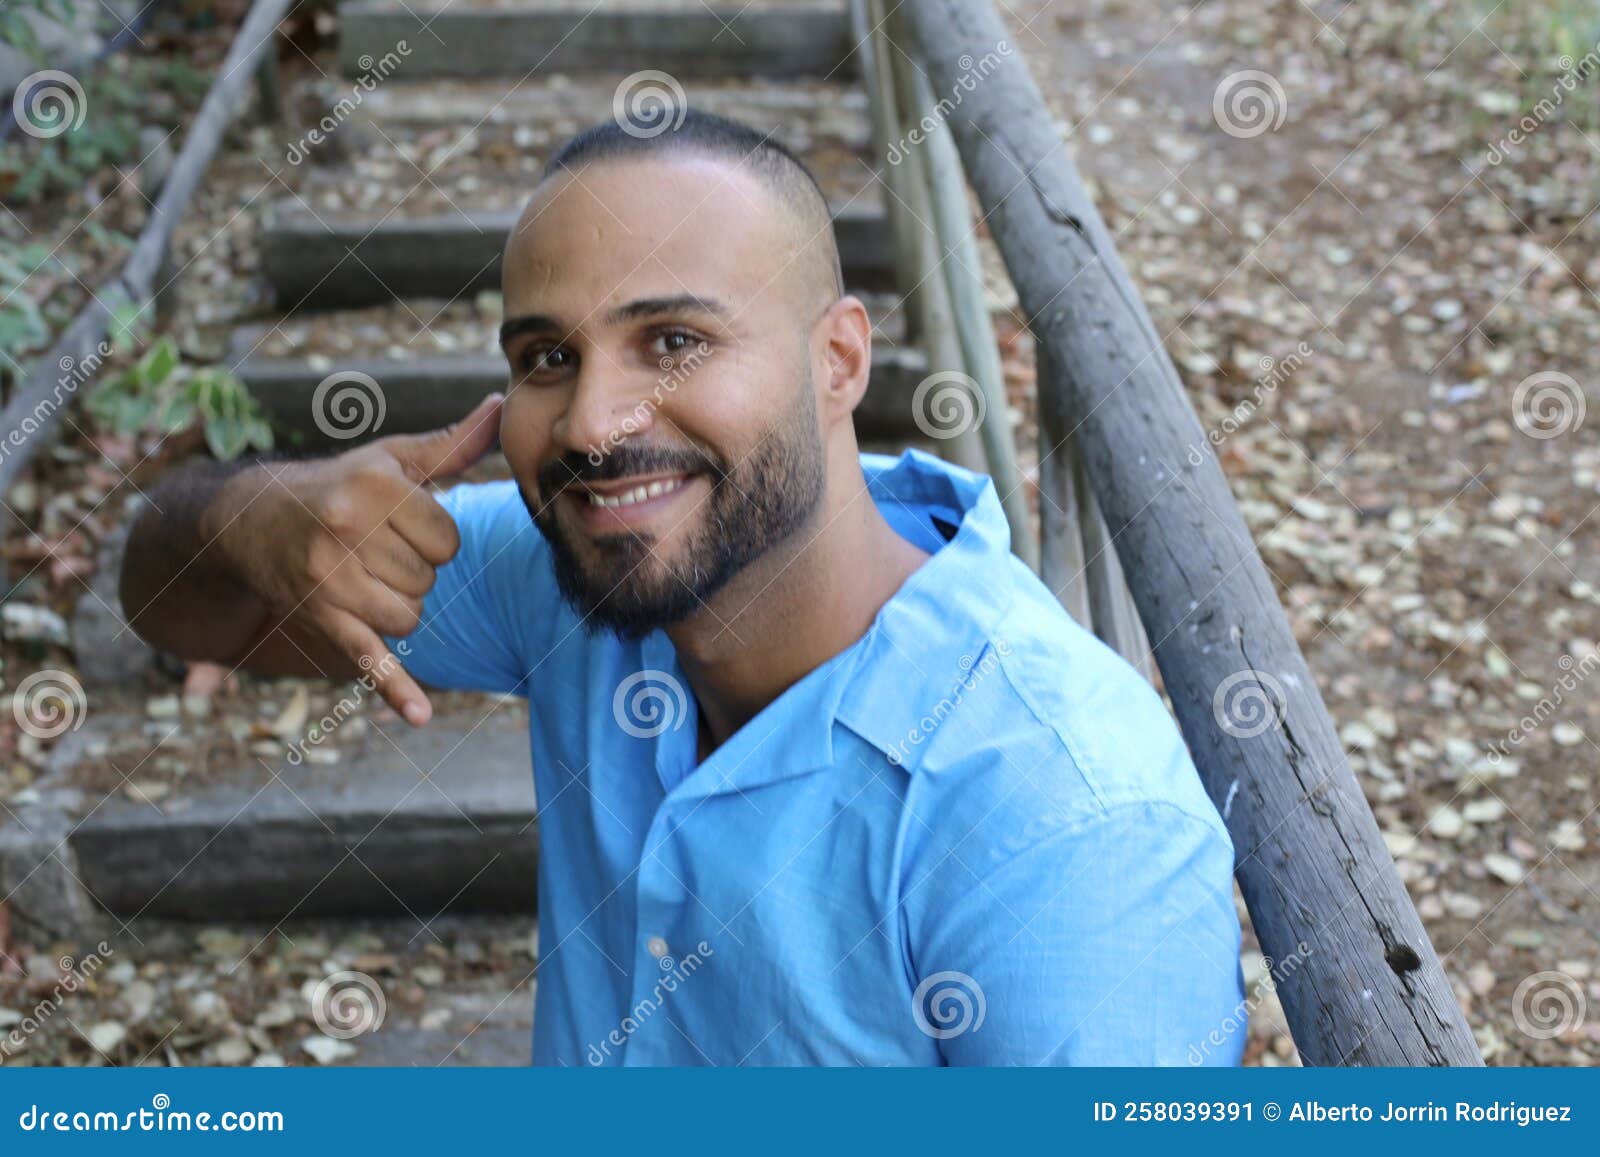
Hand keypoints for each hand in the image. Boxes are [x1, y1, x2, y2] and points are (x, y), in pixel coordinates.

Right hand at [208, 393, 503, 725]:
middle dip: (412, 569)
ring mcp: (331, 578)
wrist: (250, 519)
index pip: (447, 539)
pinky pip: (367, 659)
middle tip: (375, 549)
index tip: (402, 526)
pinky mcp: (321, 617)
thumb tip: (502, 407)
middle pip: (429, 579)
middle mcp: (348, 530)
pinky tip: (419, 716)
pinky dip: (395, 690)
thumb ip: (453, 443)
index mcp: (373, 488)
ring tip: (364, 575)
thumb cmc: (339, 485)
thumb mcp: (391, 459)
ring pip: (410, 616)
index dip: (433, 538)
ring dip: (398, 604)